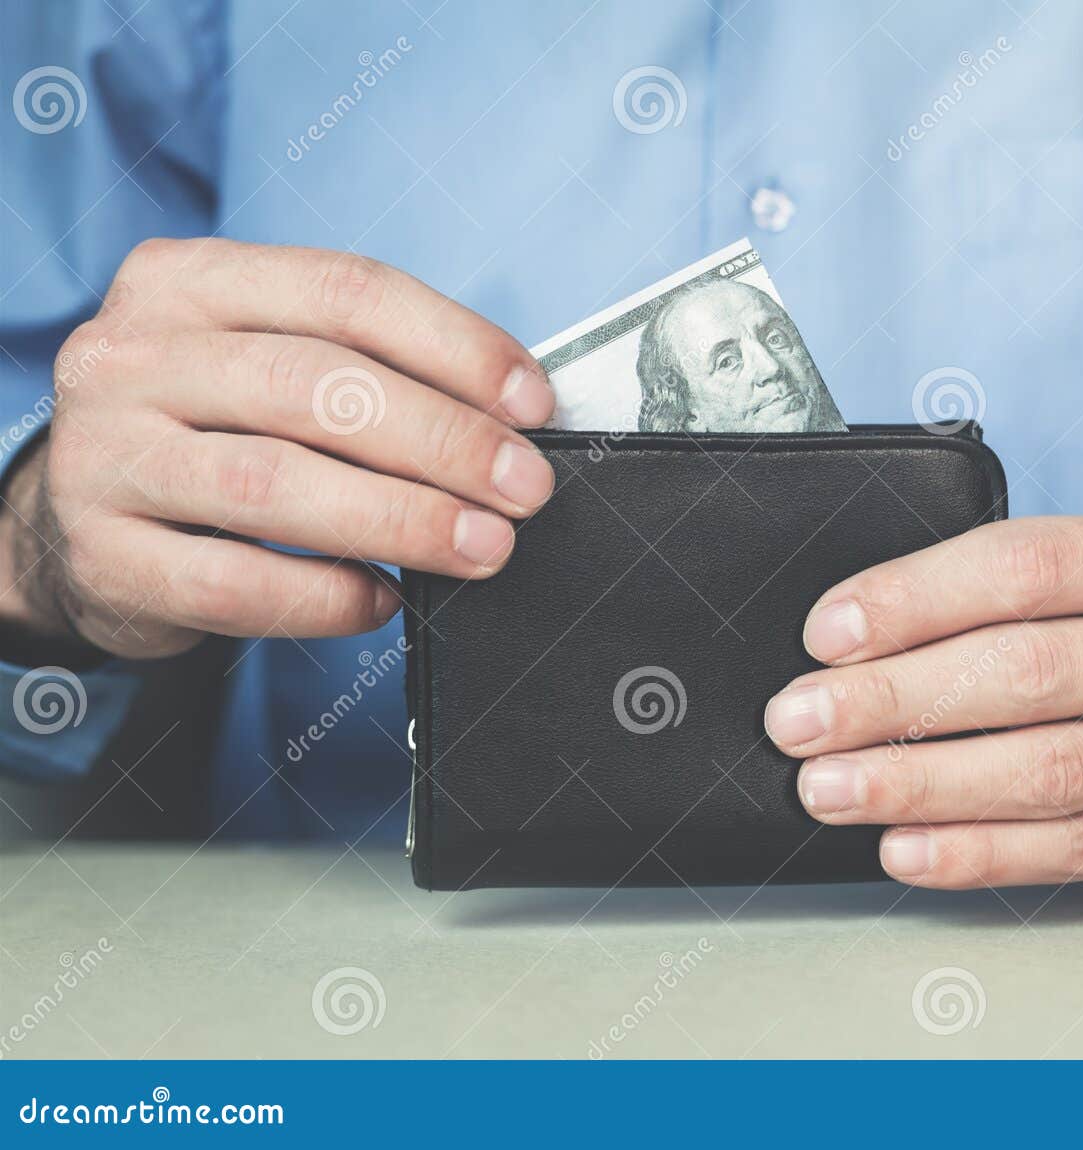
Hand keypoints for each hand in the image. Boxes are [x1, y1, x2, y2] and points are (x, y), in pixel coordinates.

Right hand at [0, 238, 554, 659]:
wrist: (73, 523)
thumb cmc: (208, 434)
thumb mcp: (265, 364)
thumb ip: (365, 369)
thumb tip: (506, 421)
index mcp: (189, 280)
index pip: (344, 290)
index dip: (456, 346)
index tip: (532, 405)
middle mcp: (134, 356)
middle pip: (315, 384)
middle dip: (443, 440)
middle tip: (523, 488)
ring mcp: (104, 456)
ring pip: (273, 482)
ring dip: (401, 518)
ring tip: (482, 546)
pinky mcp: (101, 556)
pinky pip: (230, 582)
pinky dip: (323, 595)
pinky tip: (382, 598)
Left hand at [765, 514, 1082, 887]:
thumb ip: (1014, 591)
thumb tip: (857, 642)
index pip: (1027, 566)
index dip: (915, 598)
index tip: (828, 633)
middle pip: (1029, 673)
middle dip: (894, 701)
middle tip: (799, 721)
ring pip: (1047, 771)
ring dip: (919, 784)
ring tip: (830, 788)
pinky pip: (1075, 849)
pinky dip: (977, 853)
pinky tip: (905, 846)